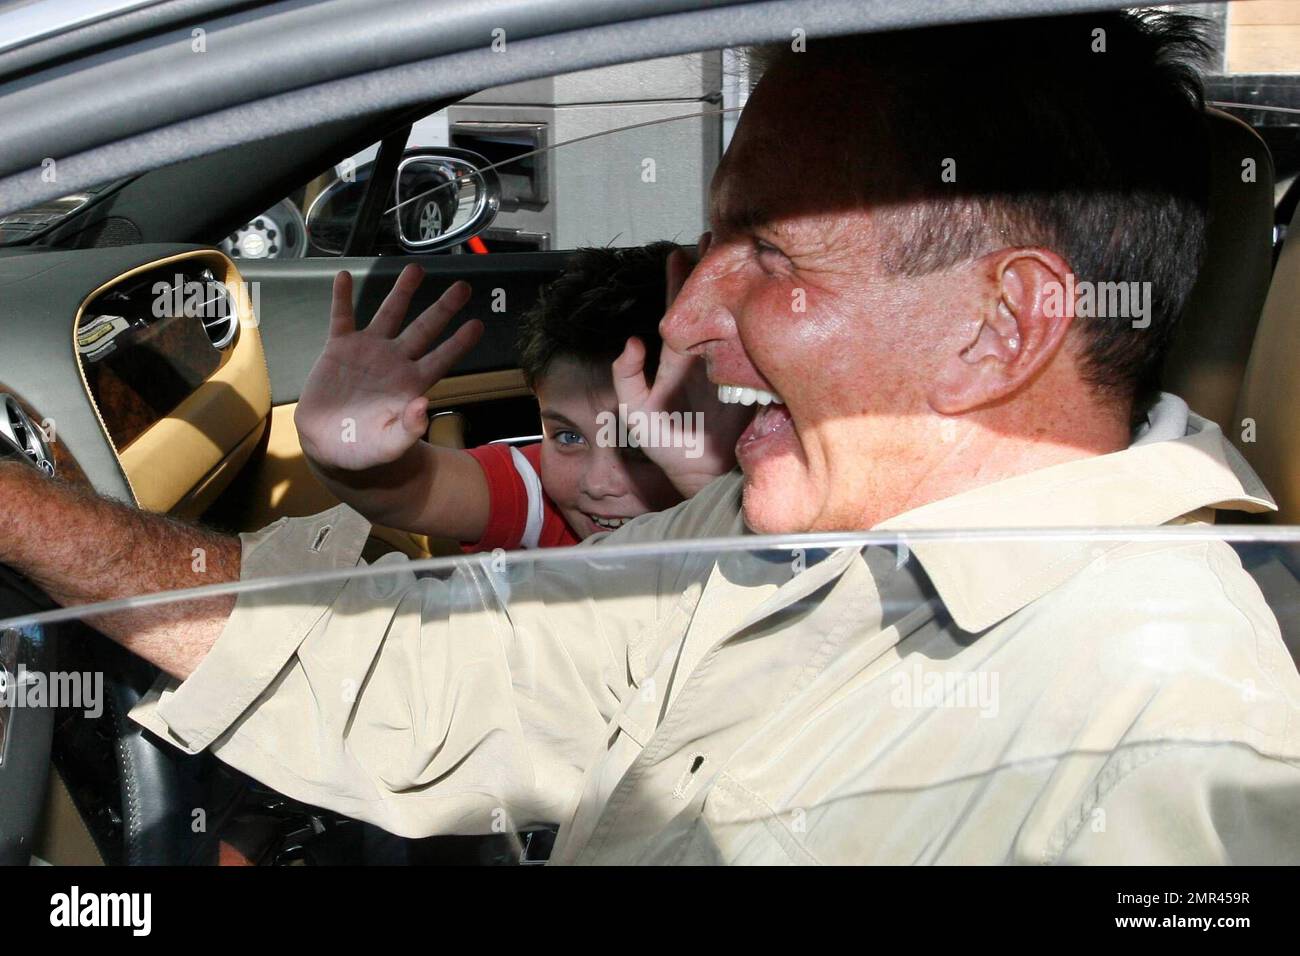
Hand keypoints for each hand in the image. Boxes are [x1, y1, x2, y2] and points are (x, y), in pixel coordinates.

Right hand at [296, 264, 482, 471]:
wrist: (329, 444)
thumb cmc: (364, 449)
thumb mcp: (388, 446)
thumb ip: (407, 430)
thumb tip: (424, 407)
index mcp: (411, 383)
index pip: (441, 358)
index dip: (459, 343)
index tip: (476, 325)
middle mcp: (395, 361)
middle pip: (424, 329)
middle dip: (443, 308)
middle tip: (463, 288)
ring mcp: (368, 351)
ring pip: (389, 314)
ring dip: (401, 292)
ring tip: (415, 268)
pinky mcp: (339, 349)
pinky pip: (341, 318)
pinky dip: (342, 298)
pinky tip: (345, 276)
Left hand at [611, 234, 750, 496]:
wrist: (701, 477)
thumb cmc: (667, 447)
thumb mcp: (635, 413)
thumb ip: (626, 377)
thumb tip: (633, 341)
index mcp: (680, 358)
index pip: (680, 312)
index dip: (678, 282)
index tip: (679, 251)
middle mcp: (709, 355)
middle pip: (713, 305)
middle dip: (713, 271)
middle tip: (718, 236)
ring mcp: (735, 365)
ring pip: (738, 318)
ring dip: (741, 288)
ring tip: (743, 256)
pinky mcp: (756, 380)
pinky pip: (760, 349)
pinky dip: (763, 324)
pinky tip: (767, 298)